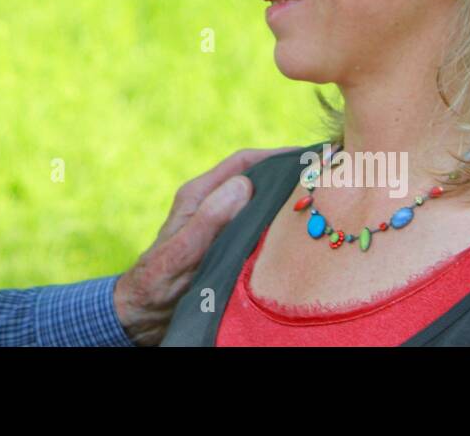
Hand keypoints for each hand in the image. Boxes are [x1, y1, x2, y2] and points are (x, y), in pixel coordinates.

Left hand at [113, 146, 301, 345]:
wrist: (145, 313)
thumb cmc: (158, 280)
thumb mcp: (184, 248)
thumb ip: (210, 218)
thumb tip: (245, 184)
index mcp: (198, 195)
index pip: (243, 163)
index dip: (276, 155)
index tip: (307, 155)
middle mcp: (211, 205)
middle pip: (256, 180)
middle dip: (287, 176)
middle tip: (324, 177)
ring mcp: (220, 225)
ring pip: (259, 205)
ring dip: (285, 201)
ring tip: (320, 202)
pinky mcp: (227, 245)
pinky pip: (258, 228)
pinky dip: (278, 226)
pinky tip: (299, 235)